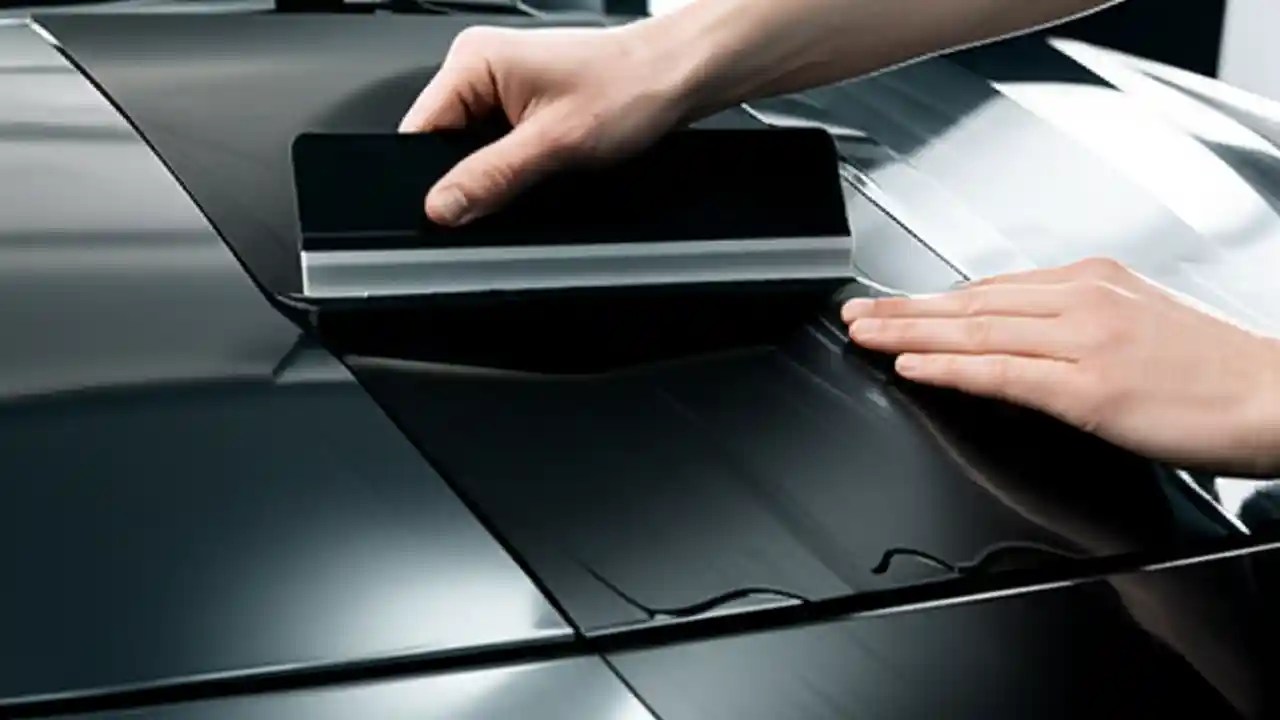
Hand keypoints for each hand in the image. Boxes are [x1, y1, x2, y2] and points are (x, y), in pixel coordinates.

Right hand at [399, 25, 690, 225]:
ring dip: (498, 171)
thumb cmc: (629, 87)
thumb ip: (490, 178)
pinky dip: (515, 165)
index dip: (430, 175)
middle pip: (443, 144)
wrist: (676, 78)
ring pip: (471, 150)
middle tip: (518, 180)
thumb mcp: (554, 144)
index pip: (419, 129)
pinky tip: (544, 163)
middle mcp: (481, 67)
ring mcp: (501, 87)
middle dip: (471, 175)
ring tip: (542, 163)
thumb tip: (442, 206)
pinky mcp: (521, 105)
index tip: (450, 207)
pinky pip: (497, 146)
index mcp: (473, 61)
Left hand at [841, 258, 1279, 476]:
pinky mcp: (1089, 388)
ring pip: (975, 330)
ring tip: (864, 335)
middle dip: (903, 309)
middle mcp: (1081, 300)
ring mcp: (1083, 341)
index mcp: (1091, 281)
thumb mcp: (1136, 322)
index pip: (991, 288)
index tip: (891, 303)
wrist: (1276, 395)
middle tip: (852, 313)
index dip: (932, 299)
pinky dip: (950, 366)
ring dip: (908, 332)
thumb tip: (1017, 332)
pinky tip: (911, 365)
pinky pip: (1002, 373)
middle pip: (970, 302)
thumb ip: (1075, 322)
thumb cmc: (1211, 368)